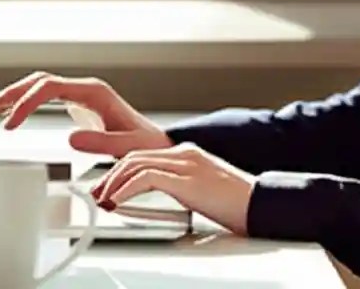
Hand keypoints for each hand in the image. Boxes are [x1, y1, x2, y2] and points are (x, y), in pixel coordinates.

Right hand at [0, 72, 173, 156]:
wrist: (156, 143)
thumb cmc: (145, 144)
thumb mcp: (127, 147)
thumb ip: (102, 142)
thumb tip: (71, 138)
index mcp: (94, 93)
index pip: (50, 88)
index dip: (26, 102)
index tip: (12, 123)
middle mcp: (86, 89)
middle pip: (42, 81)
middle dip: (16, 92)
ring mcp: (83, 95)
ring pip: (43, 86)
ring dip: (19, 93)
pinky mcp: (80, 104)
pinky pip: (49, 96)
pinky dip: (30, 100)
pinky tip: (16, 111)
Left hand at [89, 142, 255, 234]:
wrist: (263, 205)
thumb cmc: (238, 205)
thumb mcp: (203, 193)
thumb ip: (181, 190)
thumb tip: (157, 203)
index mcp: (188, 154)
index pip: (144, 154)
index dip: (120, 171)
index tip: (107, 188)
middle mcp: (184, 153)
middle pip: (134, 156)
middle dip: (110, 176)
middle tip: (96, 194)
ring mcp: (186, 163)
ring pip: (135, 163)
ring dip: (113, 183)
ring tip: (102, 200)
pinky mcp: (187, 179)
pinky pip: (145, 178)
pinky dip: (125, 189)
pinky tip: (117, 201)